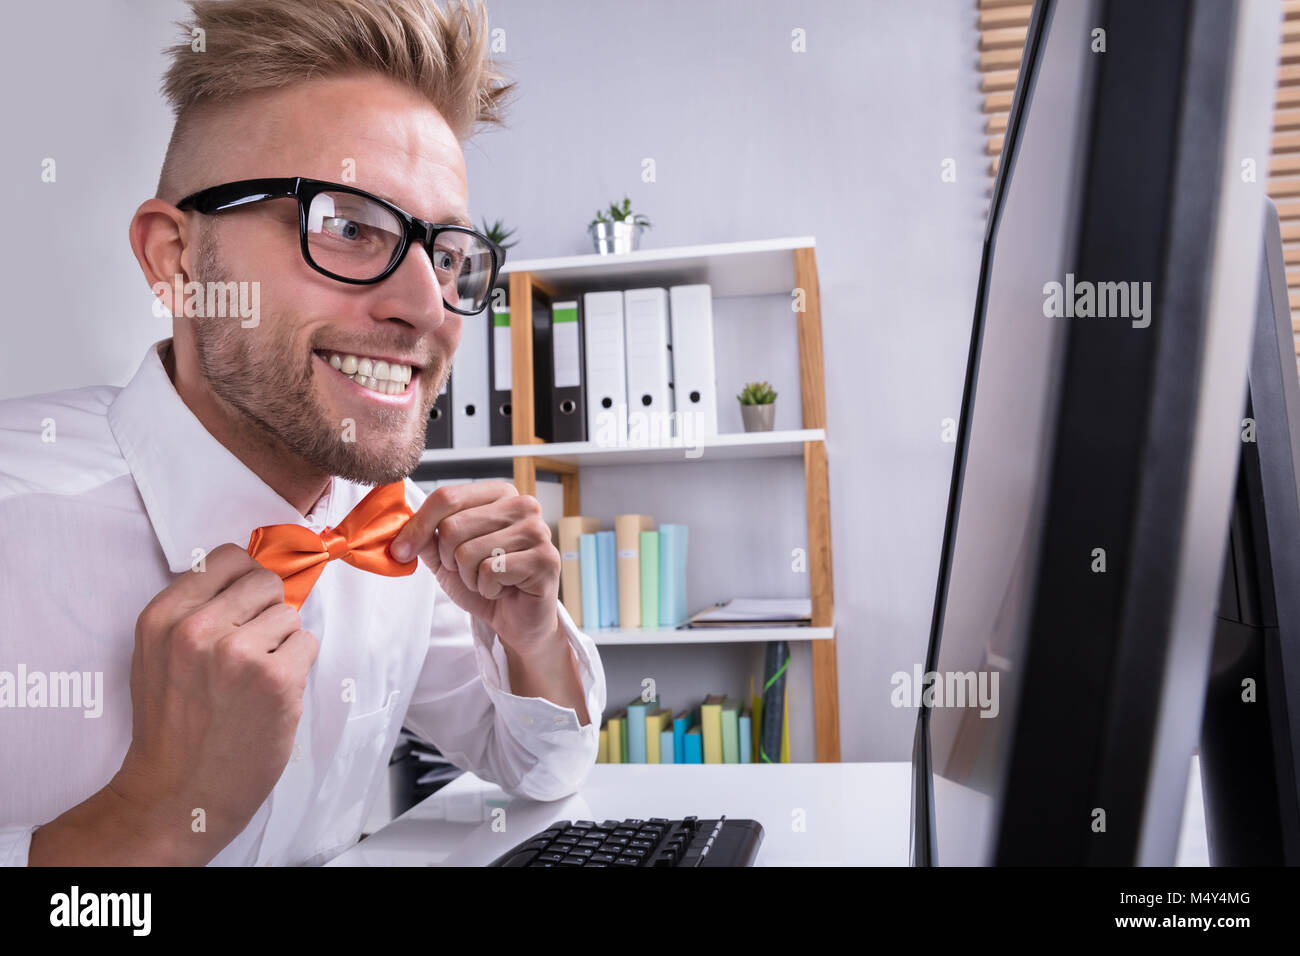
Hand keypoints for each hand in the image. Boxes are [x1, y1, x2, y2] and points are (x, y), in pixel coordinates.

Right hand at [111, 542, 317, 861]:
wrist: (179, 792)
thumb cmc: (174, 724)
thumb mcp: (160, 653)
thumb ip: (196, 608)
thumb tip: (252, 568)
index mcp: (163, 617)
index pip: (228, 557)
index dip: (245, 580)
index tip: (243, 606)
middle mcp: (196, 630)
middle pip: (265, 581)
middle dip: (266, 612)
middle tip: (248, 652)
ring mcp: (238, 654)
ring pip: (289, 614)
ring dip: (282, 644)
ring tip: (252, 681)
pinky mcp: (276, 679)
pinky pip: (307, 643)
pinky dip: (297, 667)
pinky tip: (269, 696)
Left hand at [390, 481, 561, 656]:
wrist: (516, 619)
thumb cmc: (487, 582)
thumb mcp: (445, 556)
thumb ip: (425, 536)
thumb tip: (397, 528)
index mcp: (499, 494)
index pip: (446, 497)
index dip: (417, 526)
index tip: (401, 551)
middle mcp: (523, 505)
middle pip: (453, 526)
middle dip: (449, 559)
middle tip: (470, 571)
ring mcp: (538, 530)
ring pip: (468, 551)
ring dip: (469, 577)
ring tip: (488, 580)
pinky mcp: (545, 559)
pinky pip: (490, 571)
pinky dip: (487, 588)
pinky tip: (504, 589)